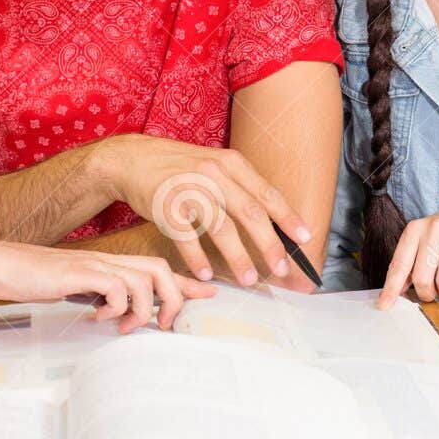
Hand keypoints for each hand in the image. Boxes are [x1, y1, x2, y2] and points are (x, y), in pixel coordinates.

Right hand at [0, 239, 215, 332]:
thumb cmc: (37, 280)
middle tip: (165, 325)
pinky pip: (115, 287)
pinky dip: (114, 307)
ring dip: (144, 308)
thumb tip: (122, 315)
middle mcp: (108, 260)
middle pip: (160, 269)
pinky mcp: (79, 273)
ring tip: (127, 327)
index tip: (209, 294)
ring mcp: (95, 264)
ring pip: (144, 279)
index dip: (186, 282)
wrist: (1, 266)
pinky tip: (97, 317)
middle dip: (175, 297)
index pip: (158, 269)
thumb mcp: (78, 289)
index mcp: (111, 263)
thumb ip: (102, 296)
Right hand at [93, 135, 310, 286]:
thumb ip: (241, 187)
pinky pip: (187, 237)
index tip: (306, 239)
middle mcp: (213, 172)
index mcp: (231, 163)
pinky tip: (207, 274)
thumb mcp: (215, 166)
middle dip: (270, 244)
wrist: (132, 159)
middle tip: (282, 269)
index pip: (267, 193)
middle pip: (250, 212)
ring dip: (238, 257)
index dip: (288, 217)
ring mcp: (189, 188)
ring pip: (221, 227)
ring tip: (249, 278)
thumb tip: (274, 222)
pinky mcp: (166, 205)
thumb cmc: (180, 168)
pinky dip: (198, 258)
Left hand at [379, 203, 438, 308]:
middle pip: (422, 278)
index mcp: (415, 229)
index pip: (400, 264)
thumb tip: (395, 293)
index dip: (392, 288)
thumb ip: (410, 264)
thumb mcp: (425, 241)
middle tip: (432, 292)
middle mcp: (434, 228)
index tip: (384, 305)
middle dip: (427, 294)